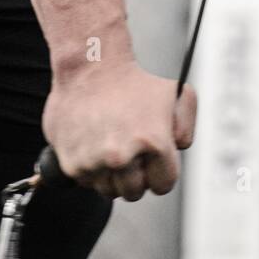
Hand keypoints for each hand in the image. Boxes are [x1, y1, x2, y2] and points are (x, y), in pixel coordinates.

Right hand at [42, 60, 196, 200]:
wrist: (90, 66)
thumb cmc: (134, 80)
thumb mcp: (176, 94)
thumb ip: (185, 128)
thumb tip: (178, 150)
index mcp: (153, 143)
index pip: (164, 184)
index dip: (160, 172)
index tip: (153, 161)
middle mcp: (122, 157)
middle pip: (134, 192)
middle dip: (136, 175)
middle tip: (130, 151)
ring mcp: (95, 162)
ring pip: (108, 189)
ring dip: (111, 174)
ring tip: (110, 143)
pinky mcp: (72, 164)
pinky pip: (86, 181)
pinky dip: (90, 167)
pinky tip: (93, 141)